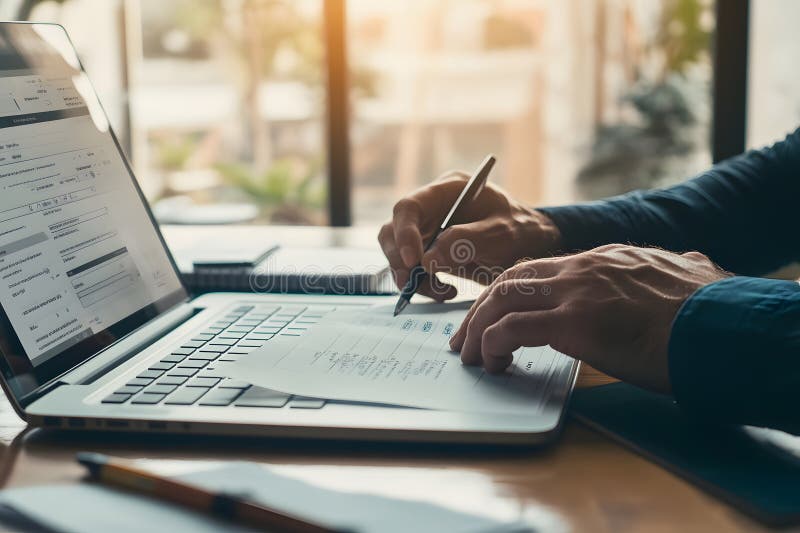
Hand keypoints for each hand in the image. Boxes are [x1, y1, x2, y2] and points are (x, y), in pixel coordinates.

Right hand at [378, 171, 561, 300]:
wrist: (531, 244)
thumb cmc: (521, 230)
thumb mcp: (502, 233)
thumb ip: (466, 242)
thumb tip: (427, 261)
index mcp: (447, 191)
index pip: (409, 207)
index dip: (404, 234)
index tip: (414, 262)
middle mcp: (431, 209)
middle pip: (393, 231)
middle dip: (401, 261)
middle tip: (417, 283)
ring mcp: (428, 231)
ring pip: (398, 255)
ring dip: (411, 278)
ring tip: (443, 291)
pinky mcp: (429, 253)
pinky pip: (411, 271)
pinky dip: (423, 286)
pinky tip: (447, 291)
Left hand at [449, 245, 729, 391]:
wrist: (726, 328)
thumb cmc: (711, 314)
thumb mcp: (693, 276)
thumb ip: (680, 268)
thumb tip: (693, 263)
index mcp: (607, 259)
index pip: (540, 270)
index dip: (509, 294)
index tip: (493, 315)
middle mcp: (586, 267)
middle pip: (511, 279)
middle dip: (481, 309)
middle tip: (465, 338)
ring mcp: (579, 290)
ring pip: (503, 298)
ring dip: (478, 328)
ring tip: (470, 356)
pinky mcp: (575, 320)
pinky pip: (513, 328)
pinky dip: (493, 344)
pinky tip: (493, 363)